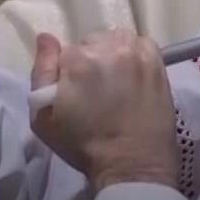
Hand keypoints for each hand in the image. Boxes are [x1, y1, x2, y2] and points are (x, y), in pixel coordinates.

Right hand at [30, 30, 179, 189]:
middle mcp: (109, 48)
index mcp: (77, 60)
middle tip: (96, 88)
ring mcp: (138, 54)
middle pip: (93, 42)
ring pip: (118, 40)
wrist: (132, 162)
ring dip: (114, 54)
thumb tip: (46, 36)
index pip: (66, 51)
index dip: (68, 72)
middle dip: (91, 60)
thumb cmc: (83, 144)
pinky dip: (137, 54)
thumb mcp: (44, 118)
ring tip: (116, 81)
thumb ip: (41, 72)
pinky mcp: (158, 63)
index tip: (76, 91)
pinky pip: (143, 44)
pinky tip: (134, 75)